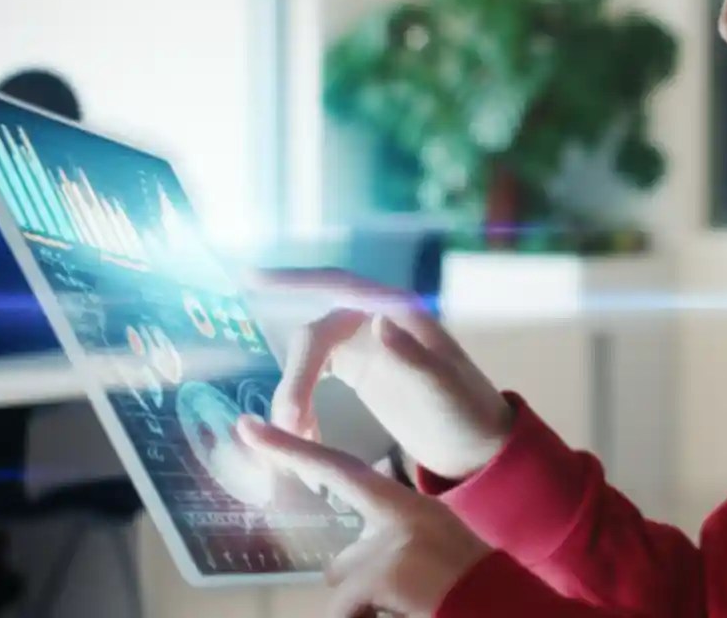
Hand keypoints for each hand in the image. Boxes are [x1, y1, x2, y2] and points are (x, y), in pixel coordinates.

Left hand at [237, 416, 490, 617]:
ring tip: (413, 606)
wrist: (505, 605)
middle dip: (359, 593)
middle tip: (405, 599)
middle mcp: (399, 516)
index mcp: (410, 506)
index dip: (291, 450)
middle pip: (341, 563)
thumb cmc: (473, 588)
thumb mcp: (431, 555)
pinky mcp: (383, 572)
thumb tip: (345, 569)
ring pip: (343, 587)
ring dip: (366, 607)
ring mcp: (390, 542)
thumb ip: (391, 548)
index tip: (247, 429)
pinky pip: (344, 611)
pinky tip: (406, 612)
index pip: (339, 470)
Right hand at [257, 268, 513, 479]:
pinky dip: (300, 401)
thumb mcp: (442, 389)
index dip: (293, 279)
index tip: (249, 279)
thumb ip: (413, 358)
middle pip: (316, 333)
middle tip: (286, 423)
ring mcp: (366, 344)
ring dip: (293, 392)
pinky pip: (313, 377)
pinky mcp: (358, 370)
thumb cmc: (465, 414)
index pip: (339, 286)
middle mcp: (377, 319)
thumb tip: (375, 321)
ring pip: (310, 357)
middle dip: (295, 376)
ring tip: (293, 435)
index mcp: (399, 311)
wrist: (477, 446)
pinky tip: (299, 432)